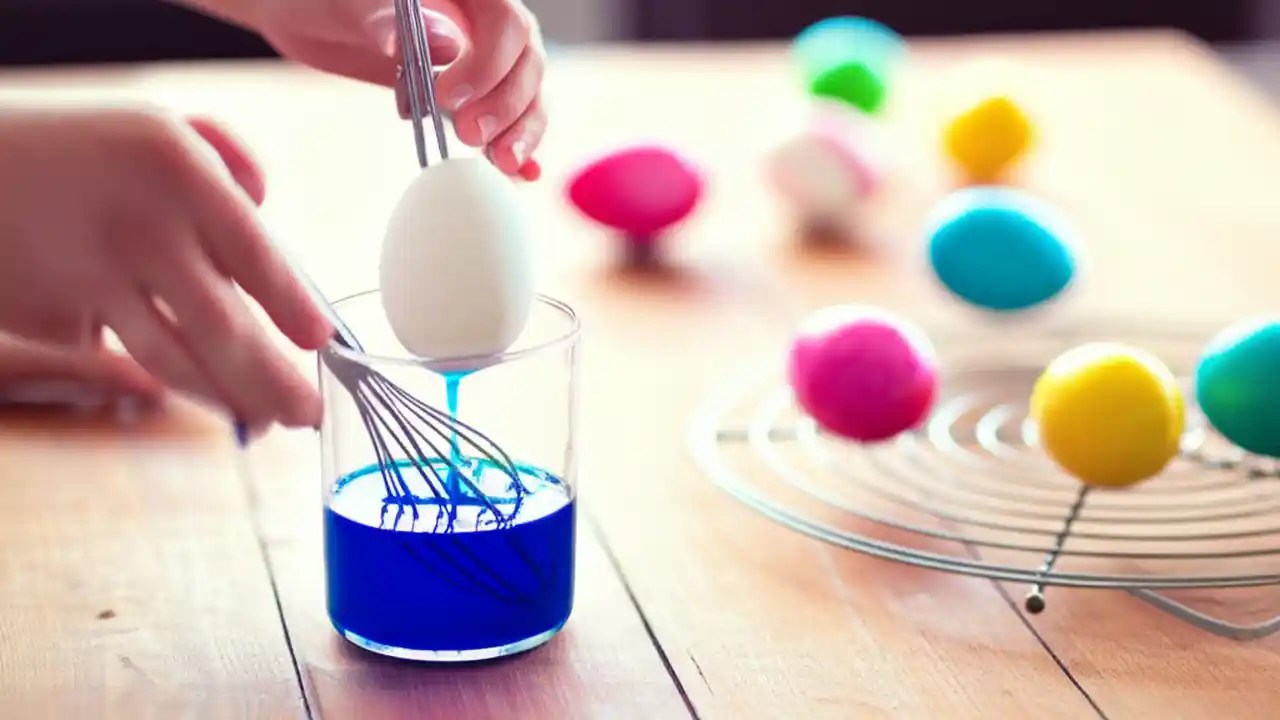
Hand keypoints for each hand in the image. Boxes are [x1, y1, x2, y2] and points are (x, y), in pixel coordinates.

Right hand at [0, 107, 332, 429]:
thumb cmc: (81, 146)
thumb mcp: (157, 124)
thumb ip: (225, 157)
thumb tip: (264, 204)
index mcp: (178, 171)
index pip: (256, 255)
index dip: (293, 307)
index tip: (320, 341)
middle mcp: (140, 228)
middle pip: (222, 328)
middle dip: (274, 382)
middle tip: (309, 412)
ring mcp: (92, 278)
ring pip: (172, 361)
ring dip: (226, 399)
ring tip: (265, 420)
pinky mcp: (51, 313)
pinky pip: (116, 352)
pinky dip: (157, 374)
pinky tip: (199, 389)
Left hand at [187, 0, 546, 179]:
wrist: (309, 15)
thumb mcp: (350, 7)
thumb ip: (390, 21)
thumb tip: (448, 45)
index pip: (507, 22)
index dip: (489, 63)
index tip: (449, 98)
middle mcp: (486, 20)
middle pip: (527, 61)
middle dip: (507, 104)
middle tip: (469, 136)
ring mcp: (486, 56)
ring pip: (527, 92)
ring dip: (521, 131)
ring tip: (504, 165)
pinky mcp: (476, 91)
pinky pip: (508, 116)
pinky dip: (518, 143)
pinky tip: (526, 173)